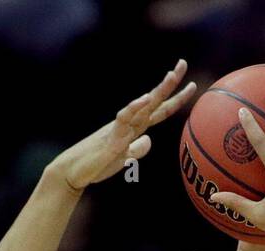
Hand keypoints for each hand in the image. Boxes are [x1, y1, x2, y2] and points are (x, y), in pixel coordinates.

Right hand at [47, 60, 195, 191]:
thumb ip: (137, 149)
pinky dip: (134, 108)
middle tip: (182, 63)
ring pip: (142, 106)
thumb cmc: (97, 164)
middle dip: (169, 84)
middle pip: (153, 102)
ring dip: (157, 91)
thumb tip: (148, 139)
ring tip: (171, 76)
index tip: (192, 85)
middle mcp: (129, 125)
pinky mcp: (111, 139)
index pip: (159, 111)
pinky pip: (123, 120)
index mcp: (134, 129)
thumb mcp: (124, 159)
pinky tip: (145, 99)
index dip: (176, 99)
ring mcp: (119, 129)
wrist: (72, 172)